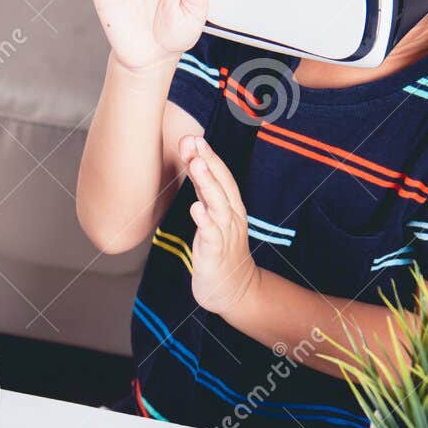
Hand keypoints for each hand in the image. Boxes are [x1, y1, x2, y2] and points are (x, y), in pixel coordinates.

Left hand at [184, 135, 259, 316]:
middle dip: (208, 162)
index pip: (222, 176)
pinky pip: (211, 234)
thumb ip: (204, 191)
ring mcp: (225, 234)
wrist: (233, 290)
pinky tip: (196, 207)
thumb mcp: (213, 216)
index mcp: (230, 206)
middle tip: (194, 141)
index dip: (210, 156)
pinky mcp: (215, 252)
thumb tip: (194, 161)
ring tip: (197, 165)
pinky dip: (205, 220)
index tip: (195, 138)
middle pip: (222, 185)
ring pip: (218, 204)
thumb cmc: (219, 250)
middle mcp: (230, 216)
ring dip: (208, 183)